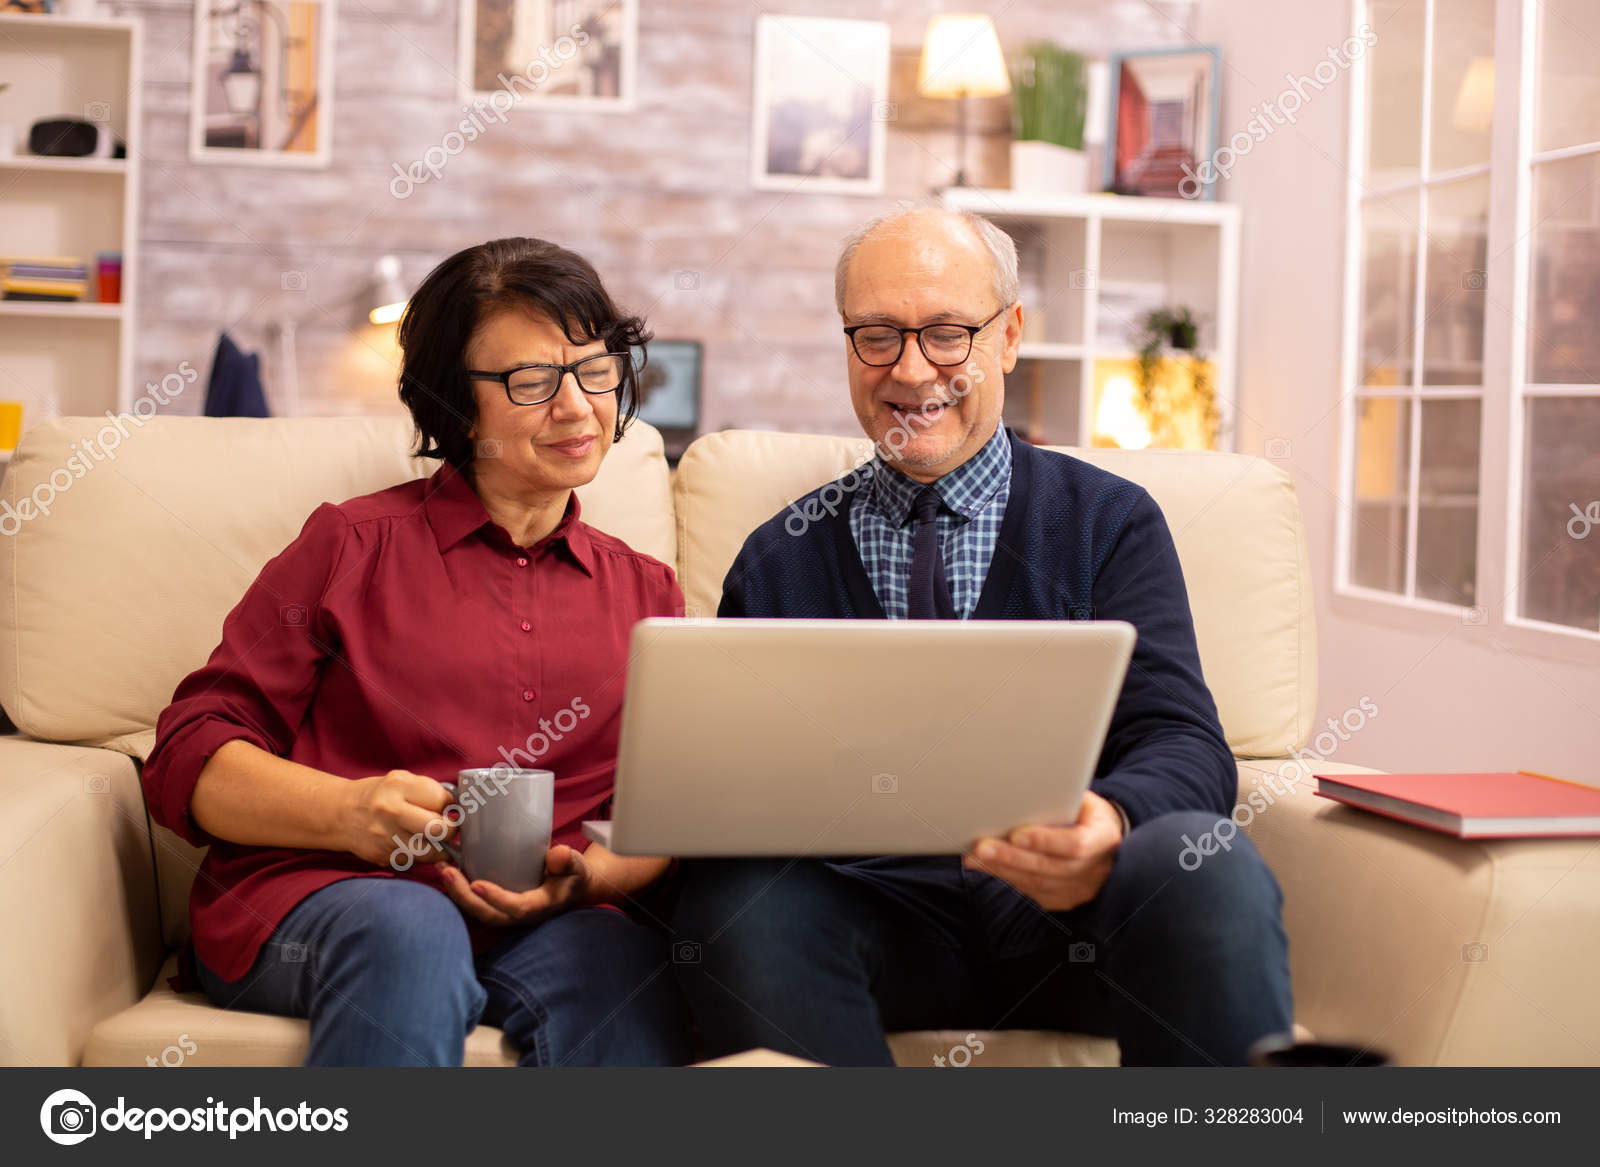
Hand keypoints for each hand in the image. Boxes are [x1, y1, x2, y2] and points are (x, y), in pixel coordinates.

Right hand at [336, 769, 454, 868]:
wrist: (342, 815)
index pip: (441, 800)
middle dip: (450, 830)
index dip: (449, 805)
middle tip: (447, 828)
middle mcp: (391, 812)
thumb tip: (458, 807)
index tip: (446, 808)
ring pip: (431, 852)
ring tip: (434, 840)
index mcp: (398, 787)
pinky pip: (416, 862)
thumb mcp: (402, 781)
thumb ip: (429, 790)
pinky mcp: (384, 858)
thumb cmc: (380, 796)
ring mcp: (386, 838)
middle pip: (439, 829)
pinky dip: (421, 856)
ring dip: (439, 848)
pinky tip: (414, 845)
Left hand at [439, 844, 590, 927]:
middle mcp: (520, 915)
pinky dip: (460, 890)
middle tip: (447, 872)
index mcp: (540, 906)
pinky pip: (476, 904)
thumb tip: (558, 855)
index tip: (477, 884)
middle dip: (464, 896)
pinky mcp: (498, 905)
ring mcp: (507, 912)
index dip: (496, 899)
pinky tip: (447, 870)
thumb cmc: (573, 875)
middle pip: (488, 914)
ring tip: (442, 869)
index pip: (517, 908)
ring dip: (457, 893)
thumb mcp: (576, 865)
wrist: (572, 888)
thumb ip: (567, 860)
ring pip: (478, 911)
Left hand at [962, 790, 1124, 910]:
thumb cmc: (1089, 815)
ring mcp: (1078, 890)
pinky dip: (1005, 877)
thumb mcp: (1086, 802)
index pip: (1076, 845)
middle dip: (1012, 857)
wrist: (1107, 845)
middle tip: (981, 846)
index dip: (1046, 841)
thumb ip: (1064, 800)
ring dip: (1001, 869)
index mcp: (1104, 840)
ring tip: (973, 857)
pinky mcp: (1061, 899)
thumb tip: (1027, 789)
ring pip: (1036, 883)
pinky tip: (983, 867)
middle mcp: (1094, 871)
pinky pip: (1030, 891)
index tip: (1017, 833)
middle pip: (1049, 868)